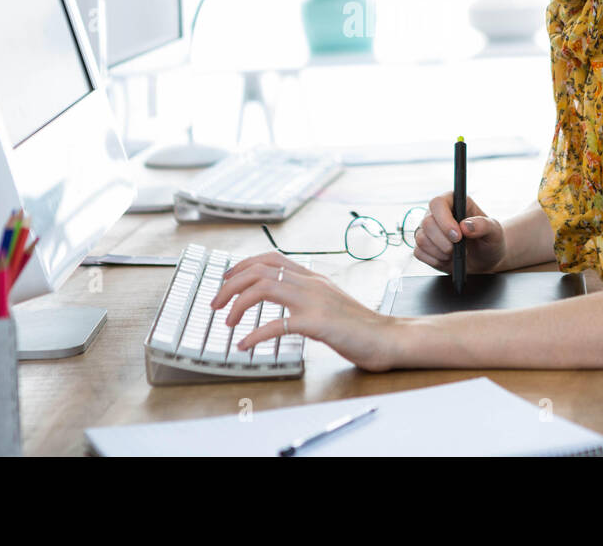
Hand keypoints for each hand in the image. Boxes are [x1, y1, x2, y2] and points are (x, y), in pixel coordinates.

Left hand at [212, 251, 398, 371]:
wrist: (387, 337)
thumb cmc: (359, 325)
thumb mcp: (329, 301)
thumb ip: (307, 296)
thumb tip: (282, 300)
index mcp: (313, 277)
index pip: (271, 258)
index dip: (242, 266)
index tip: (225, 280)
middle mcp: (311, 283)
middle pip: (260, 270)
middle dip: (230, 285)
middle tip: (215, 304)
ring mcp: (314, 301)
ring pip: (264, 288)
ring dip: (237, 304)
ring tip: (226, 323)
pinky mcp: (317, 323)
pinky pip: (278, 325)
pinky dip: (255, 335)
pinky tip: (245, 345)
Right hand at [412, 191, 506, 274]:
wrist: (485, 259)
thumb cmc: (489, 240)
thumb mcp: (494, 231)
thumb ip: (483, 225)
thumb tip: (465, 226)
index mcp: (454, 202)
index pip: (437, 203)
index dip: (444, 220)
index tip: (458, 236)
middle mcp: (438, 214)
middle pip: (426, 223)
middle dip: (443, 241)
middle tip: (459, 250)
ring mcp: (428, 230)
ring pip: (421, 238)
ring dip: (440, 252)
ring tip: (455, 254)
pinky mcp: (423, 246)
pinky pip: (419, 252)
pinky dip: (434, 260)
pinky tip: (447, 259)